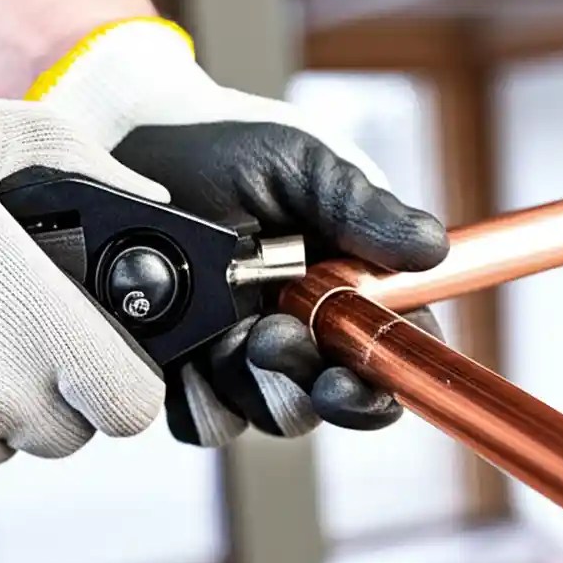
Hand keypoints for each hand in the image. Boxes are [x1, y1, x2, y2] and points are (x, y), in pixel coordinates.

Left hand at [33, 18, 448, 445]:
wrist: (130, 142)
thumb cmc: (227, 145)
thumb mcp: (302, 164)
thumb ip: (362, 209)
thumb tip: (432, 249)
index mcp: (348, 288)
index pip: (388, 357)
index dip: (380, 384)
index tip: (346, 380)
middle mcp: (302, 330)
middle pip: (324, 403)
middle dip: (301, 385)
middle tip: (269, 337)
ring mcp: (239, 355)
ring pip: (260, 416)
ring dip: (247, 387)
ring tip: (221, 334)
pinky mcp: (183, 368)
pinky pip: (199, 420)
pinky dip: (193, 401)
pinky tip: (182, 359)